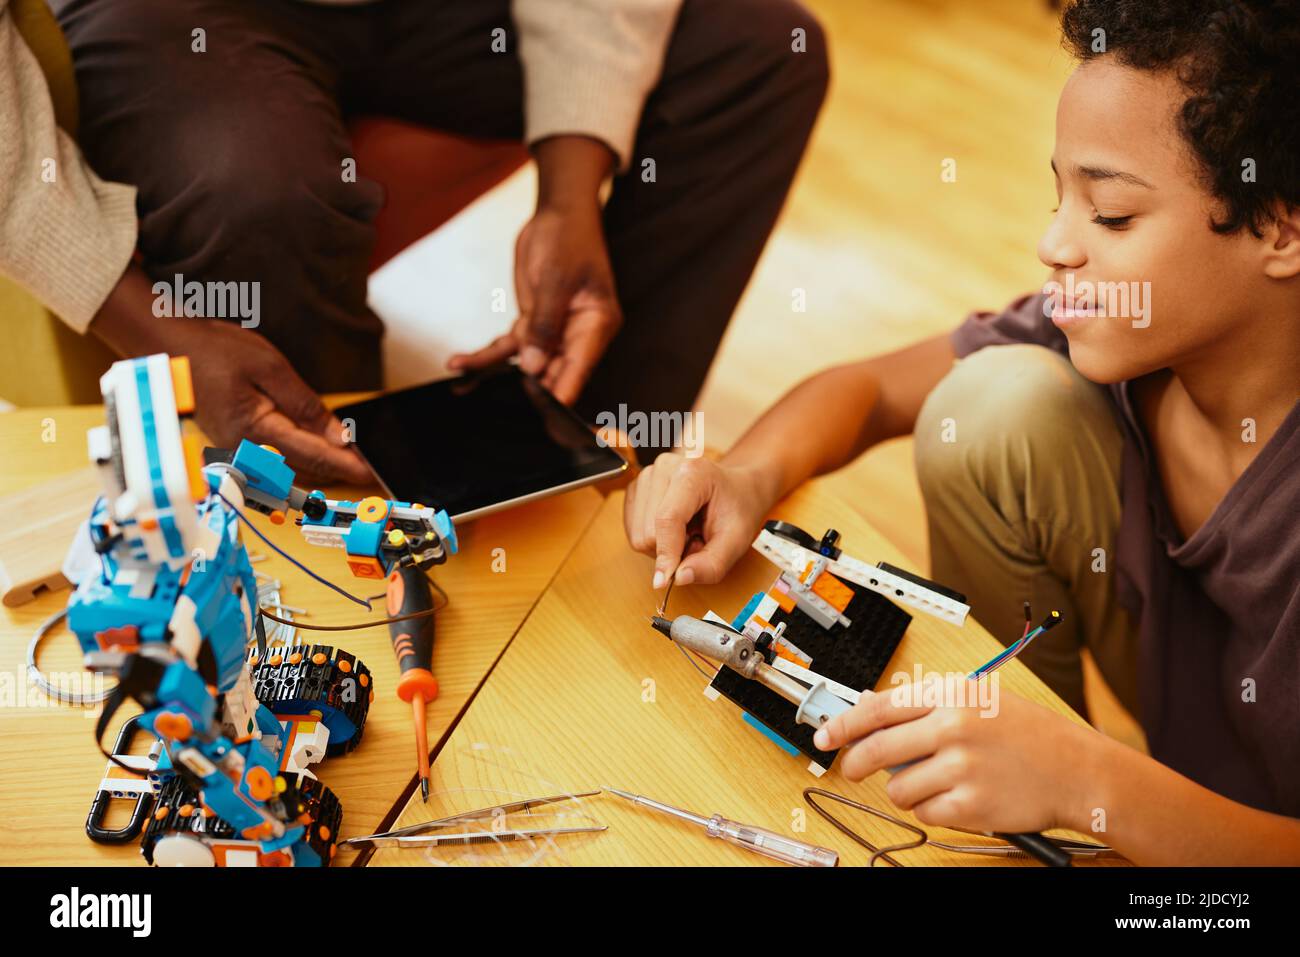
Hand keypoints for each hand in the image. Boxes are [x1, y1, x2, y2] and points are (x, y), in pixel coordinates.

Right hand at [90, 273, 369, 484]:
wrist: (168, 346)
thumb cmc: (214, 350)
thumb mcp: (269, 367)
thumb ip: (305, 404)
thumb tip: (337, 434)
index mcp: (255, 429)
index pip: (313, 454)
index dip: (347, 464)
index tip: (373, 472)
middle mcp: (244, 448)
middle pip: (304, 468)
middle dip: (340, 469)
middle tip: (372, 468)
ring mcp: (237, 450)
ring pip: (291, 467)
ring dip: (322, 466)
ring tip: (353, 460)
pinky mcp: (234, 444)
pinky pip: (275, 459)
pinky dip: (302, 457)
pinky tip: (320, 449)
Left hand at [449, 135, 620, 404]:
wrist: (558, 214)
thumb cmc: (569, 238)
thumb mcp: (555, 280)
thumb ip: (544, 325)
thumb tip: (534, 366)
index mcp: (596, 325)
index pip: (579, 367)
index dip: (561, 392)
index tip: (543, 413)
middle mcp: (577, 334)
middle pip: (554, 373)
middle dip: (525, 391)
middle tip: (496, 404)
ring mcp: (554, 332)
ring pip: (526, 364)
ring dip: (496, 373)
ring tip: (464, 383)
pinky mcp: (533, 325)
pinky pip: (509, 348)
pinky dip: (486, 356)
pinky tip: (461, 364)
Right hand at [624, 453, 780, 588]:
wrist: (737, 488)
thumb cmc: (738, 508)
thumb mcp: (736, 540)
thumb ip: (711, 564)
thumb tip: (679, 578)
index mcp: (693, 473)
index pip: (667, 519)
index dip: (665, 554)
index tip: (663, 582)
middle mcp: (664, 468)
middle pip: (648, 531)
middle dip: (672, 549)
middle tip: (697, 538)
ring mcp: (647, 476)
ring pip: (637, 534)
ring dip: (662, 545)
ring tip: (688, 530)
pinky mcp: (636, 489)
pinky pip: (633, 530)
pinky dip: (654, 538)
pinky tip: (674, 527)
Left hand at [814, 677, 1098, 834]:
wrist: (1077, 770)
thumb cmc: (1027, 733)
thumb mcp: (977, 699)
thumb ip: (927, 704)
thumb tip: (872, 712)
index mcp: (950, 696)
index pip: (878, 708)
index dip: (844, 724)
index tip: (825, 736)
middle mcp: (952, 728)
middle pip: (876, 750)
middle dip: (856, 763)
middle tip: (853, 769)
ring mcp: (960, 769)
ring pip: (898, 787)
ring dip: (905, 789)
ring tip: (934, 781)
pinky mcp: (970, 806)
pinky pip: (924, 812)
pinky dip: (932, 809)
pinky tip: (956, 797)